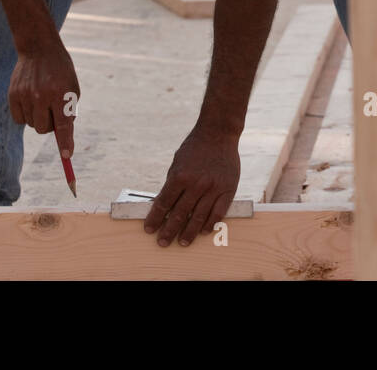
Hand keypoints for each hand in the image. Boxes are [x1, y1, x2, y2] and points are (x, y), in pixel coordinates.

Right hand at [7, 31, 79, 161]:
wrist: (39, 49)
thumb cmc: (60, 71)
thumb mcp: (72, 87)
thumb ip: (68, 111)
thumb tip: (62, 135)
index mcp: (61, 94)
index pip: (64, 124)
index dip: (65, 142)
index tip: (67, 156)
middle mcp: (42, 96)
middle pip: (43, 129)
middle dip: (50, 126)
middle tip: (53, 112)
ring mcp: (25, 95)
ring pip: (31, 124)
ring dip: (37, 118)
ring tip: (42, 100)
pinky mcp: (13, 95)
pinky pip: (18, 119)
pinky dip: (25, 115)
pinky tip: (30, 101)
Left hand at [144, 124, 240, 246]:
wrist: (218, 133)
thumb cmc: (195, 148)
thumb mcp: (178, 163)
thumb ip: (173, 184)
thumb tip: (164, 205)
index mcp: (179, 176)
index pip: (163, 204)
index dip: (155, 218)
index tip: (149, 229)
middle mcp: (196, 184)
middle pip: (179, 214)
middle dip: (169, 231)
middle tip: (163, 243)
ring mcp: (213, 188)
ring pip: (199, 217)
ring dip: (189, 232)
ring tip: (182, 242)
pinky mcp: (228, 189)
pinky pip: (218, 212)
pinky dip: (210, 223)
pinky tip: (203, 231)